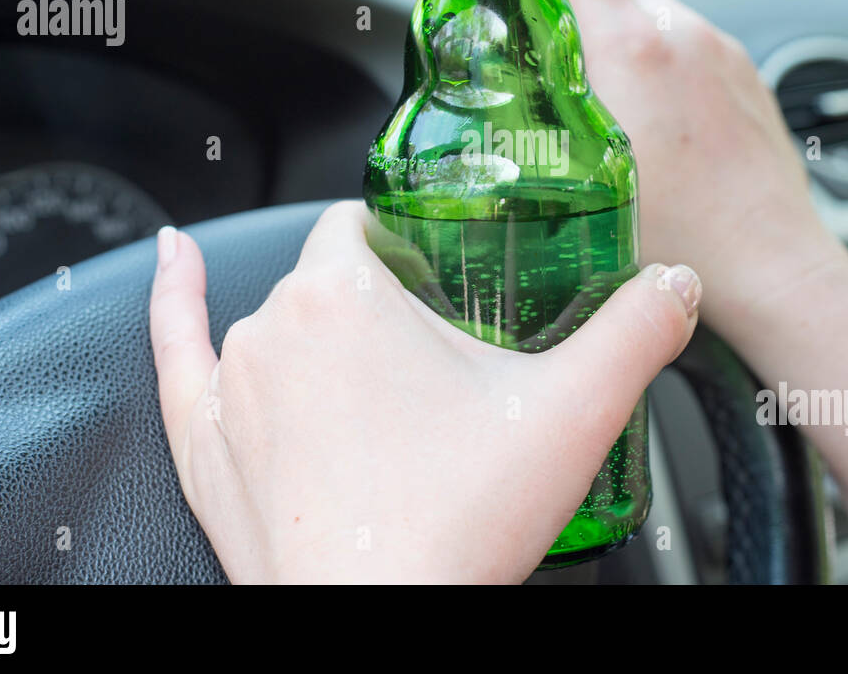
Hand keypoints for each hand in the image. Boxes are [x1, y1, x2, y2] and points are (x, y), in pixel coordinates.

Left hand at [148, 201, 700, 583]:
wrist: (376, 624)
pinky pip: (175, 348)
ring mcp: (231, 384)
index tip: (442, 270)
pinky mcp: (201, 442)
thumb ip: (636, 331)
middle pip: (330, 278)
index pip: (365, 223)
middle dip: (381, 302)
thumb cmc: (454, 527)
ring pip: (280, 322)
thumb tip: (674, 284)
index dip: (406, 241)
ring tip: (382, 391)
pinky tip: (173, 259)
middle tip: (439, 363)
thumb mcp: (574, 412)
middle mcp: (274, 324)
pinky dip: (173, 300)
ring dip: (323, 338)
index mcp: (345, 292)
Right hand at [541, 0, 847, 339]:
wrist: (776, 272)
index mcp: (634, 48)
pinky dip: (654, 44)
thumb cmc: (685, 241)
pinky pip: (688, 36)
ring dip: (613, 10)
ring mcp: (722, 50)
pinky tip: (639, 98)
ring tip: (580, 56)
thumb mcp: (580, 179)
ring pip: (652, 0)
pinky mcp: (745, 74)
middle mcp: (683, 33)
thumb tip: (498, 89)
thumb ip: (537, 120)